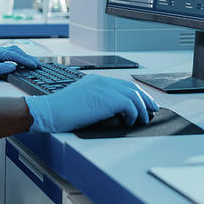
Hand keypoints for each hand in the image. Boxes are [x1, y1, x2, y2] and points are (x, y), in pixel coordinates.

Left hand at [0, 45, 38, 85]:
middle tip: (38, 65)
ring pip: (14, 53)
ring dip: (24, 58)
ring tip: (33, 64)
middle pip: (16, 51)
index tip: (34, 66)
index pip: (14, 55)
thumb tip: (13, 67)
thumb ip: (0, 68)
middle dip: (28, 58)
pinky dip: (18, 58)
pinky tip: (22, 63)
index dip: (26, 60)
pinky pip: (10, 56)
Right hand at [24, 74, 158, 132]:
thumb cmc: (61, 111)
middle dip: (145, 99)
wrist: (50, 111)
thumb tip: (114, 113)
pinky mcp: (108, 99)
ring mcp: (105, 88)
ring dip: (142, 109)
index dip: (135, 94)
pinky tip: (131, 122)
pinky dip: (134, 115)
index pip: (122, 85)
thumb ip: (98, 102)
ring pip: (134, 96)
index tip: (142, 103)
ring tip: (144, 120)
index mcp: (96, 80)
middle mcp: (102, 81)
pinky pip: (130, 106)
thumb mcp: (82, 102)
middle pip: (132, 88)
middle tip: (152, 110)